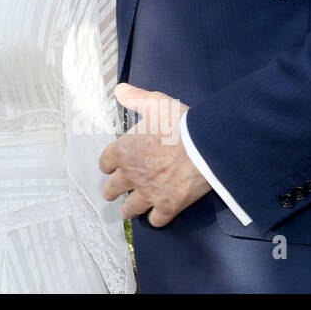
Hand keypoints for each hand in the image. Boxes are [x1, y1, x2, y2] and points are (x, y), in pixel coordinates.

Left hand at [99, 83, 211, 227]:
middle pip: (111, 190)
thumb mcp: (154, 102)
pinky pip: (156, 220)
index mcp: (123, 151)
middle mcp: (131, 175)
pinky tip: (157, 216)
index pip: (105, 163)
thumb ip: (135, 97)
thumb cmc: (179, 123)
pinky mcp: (168, 206)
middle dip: (112, 191)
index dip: (108, 165)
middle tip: (113, 192)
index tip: (111, 167)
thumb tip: (120, 89)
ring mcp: (149, 193)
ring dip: (129, 209)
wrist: (205, 146)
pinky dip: (156, 219)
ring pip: (130, 209)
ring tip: (129, 209)